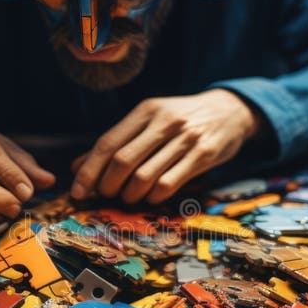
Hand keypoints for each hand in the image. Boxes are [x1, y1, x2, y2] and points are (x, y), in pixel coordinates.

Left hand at [70, 90, 258, 203]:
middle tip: (107, 195)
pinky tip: (151, 196)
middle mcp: (164, 121)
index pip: (107, 143)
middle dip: (108, 186)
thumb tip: (78, 167)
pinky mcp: (203, 155)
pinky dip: (153, 196)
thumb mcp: (150, 120)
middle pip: (122, 161)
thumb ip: (117, 141)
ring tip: (130, 197)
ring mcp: (185, 138)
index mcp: (146, 110)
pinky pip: (169, 184)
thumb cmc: (182, 118)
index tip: (78, 192)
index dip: (89, 171)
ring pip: (144, 176)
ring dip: (131, 194)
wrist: (230, 110)